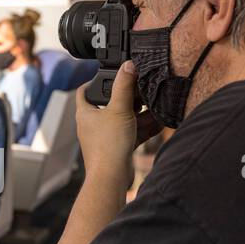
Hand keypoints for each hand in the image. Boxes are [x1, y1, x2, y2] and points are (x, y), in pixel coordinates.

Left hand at [76, 61, 161, 189]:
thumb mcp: (119, 110)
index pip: (84, 91)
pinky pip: (131, 133)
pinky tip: (159, 122)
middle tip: (141, 90)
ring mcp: (105, 136)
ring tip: (155, 105)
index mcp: (85, 113)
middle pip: (109, 104)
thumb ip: (124, 87)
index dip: (94, 81)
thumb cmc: (108, 145)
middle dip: (127, 98)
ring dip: (140, 114)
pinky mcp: (117, 148)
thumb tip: (127, 65)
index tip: (109, 74)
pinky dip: (143, 128)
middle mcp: (93, 124)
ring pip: (124, 119)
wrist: (111, 178)